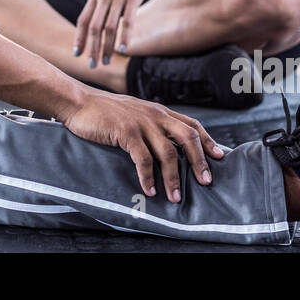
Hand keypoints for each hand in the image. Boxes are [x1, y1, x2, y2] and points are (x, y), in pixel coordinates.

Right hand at [60, 89, 223, 200]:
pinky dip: (148, 177)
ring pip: (167, 152)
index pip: (191, 124)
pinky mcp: (126, 132)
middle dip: (199, 161)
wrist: (79, 102)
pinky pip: (143, 158)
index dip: (207, 140)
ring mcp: (141, 123)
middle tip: (206, 181)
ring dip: (173, 178)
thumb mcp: (135, 114)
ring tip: (175, 197)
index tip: (220, 156)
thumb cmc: (106, 112)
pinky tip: (150, 190)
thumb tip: (167, 148)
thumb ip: (152, 125)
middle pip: (187, 138)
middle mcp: (155, 115)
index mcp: (159, 111)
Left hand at [75, 0, 158, 66]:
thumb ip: (100, 3)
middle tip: (92, 65)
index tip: (76, 54)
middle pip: (94, 27)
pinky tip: (123, 49)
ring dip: (106, 47)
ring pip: (109, 27)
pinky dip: (125, 36)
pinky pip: (128, 21)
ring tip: (105, 61)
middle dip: (91, 48)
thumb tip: (96, 25)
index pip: (83, 20)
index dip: (79, 38)